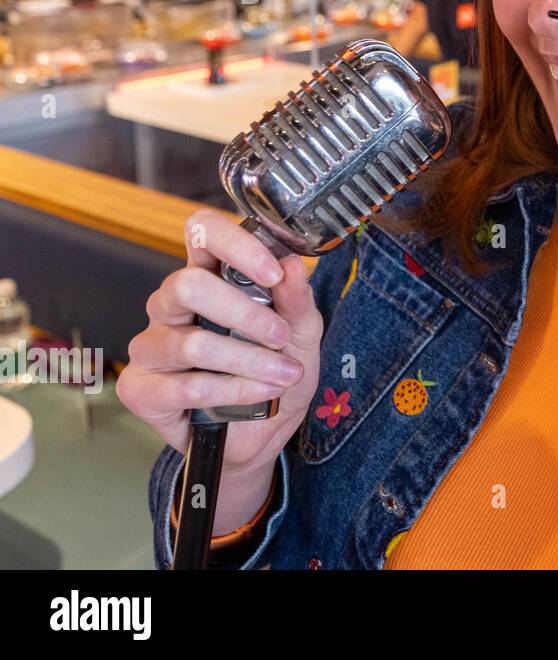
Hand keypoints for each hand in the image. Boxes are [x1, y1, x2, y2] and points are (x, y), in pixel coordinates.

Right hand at [118, 209, 323, 479]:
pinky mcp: (141, 388)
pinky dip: (233, 392)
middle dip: (245, 314)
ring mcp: (151, 346)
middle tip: (280, 336)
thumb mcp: (302, 337)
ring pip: (191, 343)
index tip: (274, 272)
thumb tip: (295, 265)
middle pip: (188, 285)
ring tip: (283, 374)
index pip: (202, 233)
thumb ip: (297, 303)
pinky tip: (259, 395)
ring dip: (247, 361)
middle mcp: (172, 306)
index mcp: (209, 278)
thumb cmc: (276, 374)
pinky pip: (185, 387)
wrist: (262, 437)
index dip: (234, 244)